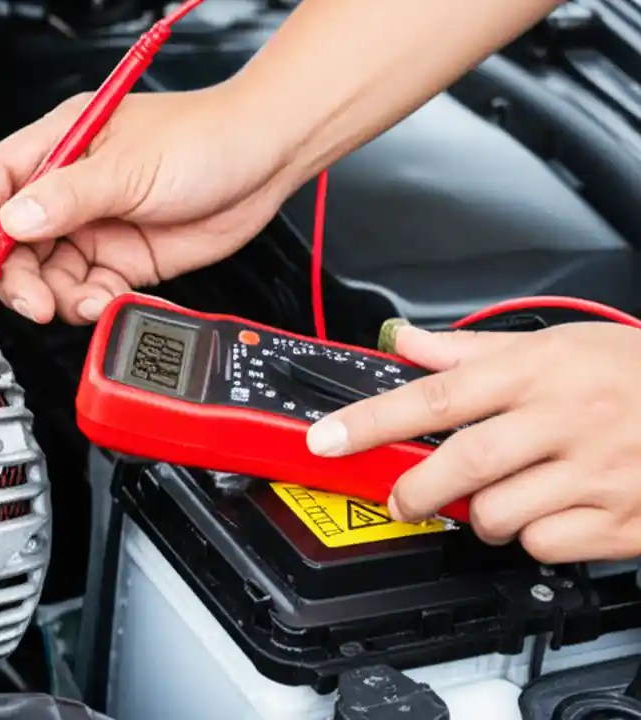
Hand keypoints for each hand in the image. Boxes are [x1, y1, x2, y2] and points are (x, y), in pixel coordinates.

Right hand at [0, 82, 300, 324]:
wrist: (268, 159)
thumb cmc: (206, 138)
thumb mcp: (130, 167)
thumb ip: (69, 197)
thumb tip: (15, 220)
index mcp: (61, 145)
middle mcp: (71, 188)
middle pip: (15, 240)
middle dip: (17, 275)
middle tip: (33, 300)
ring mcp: (96, 226)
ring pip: (50, 274)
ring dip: (58, 297)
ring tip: (83, 302)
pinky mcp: (123, 259)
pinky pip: (88, 292)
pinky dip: (92, 305)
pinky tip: (108, 302)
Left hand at [306, 322, 640, 562]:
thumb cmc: (634, 371)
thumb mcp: (557, 342)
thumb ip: (473, 352)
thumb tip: (403, 343)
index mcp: (541, 370)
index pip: (436, 395)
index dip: (373, 421)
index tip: (327, 439)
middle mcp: (566, 419)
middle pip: (461, 465)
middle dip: (414, 490)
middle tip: (401, 496)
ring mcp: (598, 472)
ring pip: (498, 514)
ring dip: (481, 515)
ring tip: (501, 494)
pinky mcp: (622, 520)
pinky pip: (544, 544)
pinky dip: (533, 536)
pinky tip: (550, 510)